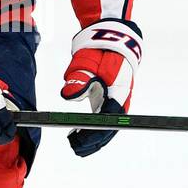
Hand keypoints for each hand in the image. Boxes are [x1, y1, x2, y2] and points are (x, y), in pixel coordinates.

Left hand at [60, 19, 141, 156]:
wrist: (112, 41)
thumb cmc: (100, 52)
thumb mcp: (87, 63)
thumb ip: (79, 80)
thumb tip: (67, 95)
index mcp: (117, 96)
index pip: (106, 124)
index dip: (92, 135)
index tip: (77, 140)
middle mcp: (121, 102)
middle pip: (109, 131)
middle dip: (92, 142)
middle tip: (74, 147)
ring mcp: (118, 103)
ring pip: (109, 128)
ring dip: (94, 139)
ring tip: (75, 144)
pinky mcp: (112, 101)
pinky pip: (106, 121)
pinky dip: (95, 130)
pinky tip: (80, 132)